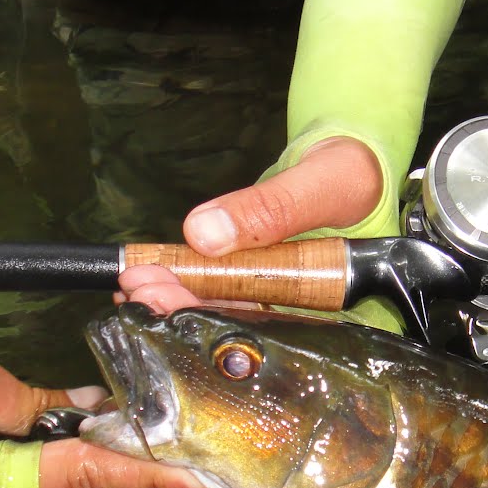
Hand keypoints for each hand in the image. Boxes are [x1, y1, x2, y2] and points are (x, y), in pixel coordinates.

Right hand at [0, 331, 217, 487]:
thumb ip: (16, 397)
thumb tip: (68, 410)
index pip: (82, 478)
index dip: (146, 474)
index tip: (197, 479)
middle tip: (190, 466)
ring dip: (105, 478)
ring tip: (153, 447)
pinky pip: (21, 483)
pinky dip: (63, 462)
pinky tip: (90, 429)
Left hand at [121, 135, 382, 313]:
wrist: (357, 161)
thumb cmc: (356, 174)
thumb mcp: (321, 184)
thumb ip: (270, 208)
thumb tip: (205, 232)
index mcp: (320, 305)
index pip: (256, 326)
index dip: (204, 316)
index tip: (161, 297)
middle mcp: (293, 311)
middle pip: (230, 322)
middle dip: (177, 307)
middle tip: (133, 289)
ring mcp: (273, 295)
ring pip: (220, 307)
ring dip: (174, 296)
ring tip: (131, 283)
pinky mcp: (257, 277)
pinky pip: (220, 283)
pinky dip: (185, 278)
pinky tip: (151, 276)